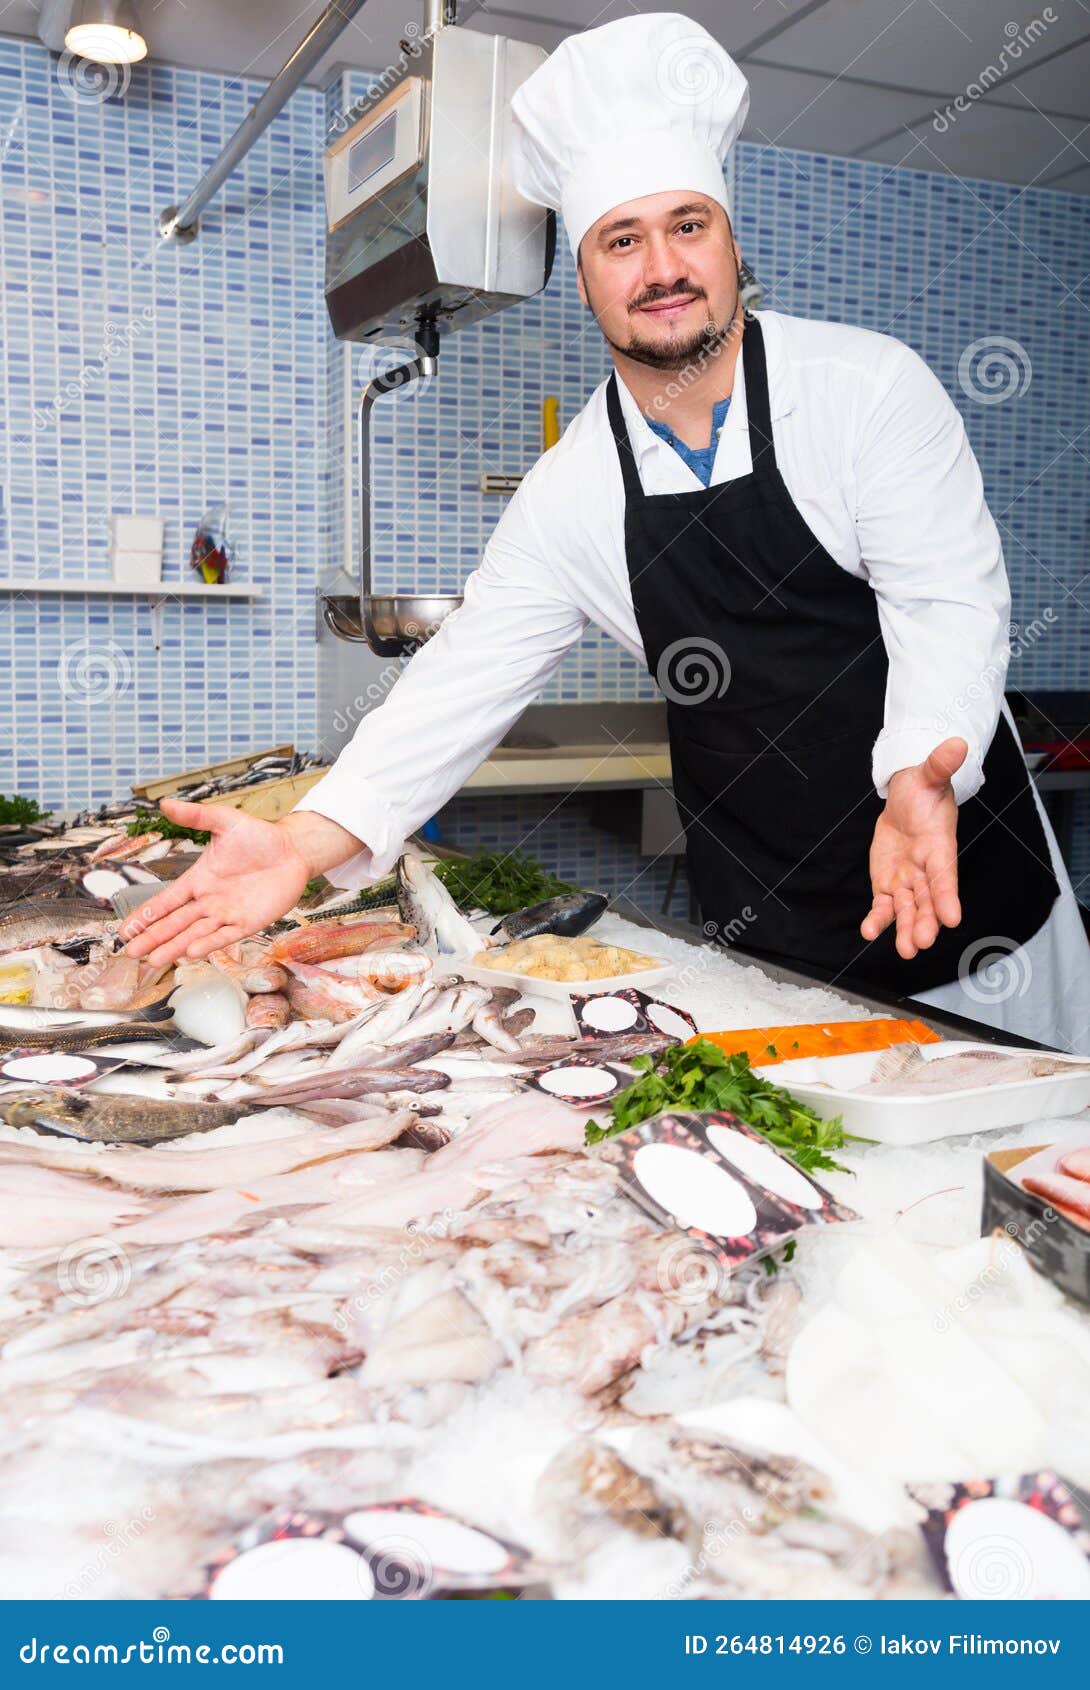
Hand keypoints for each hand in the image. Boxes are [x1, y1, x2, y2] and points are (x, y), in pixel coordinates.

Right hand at [118, 800, 345, 967]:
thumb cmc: (259, 836)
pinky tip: (191, 953)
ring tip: (153, 960)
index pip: (166, 901)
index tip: (125, 930)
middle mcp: (209, 900)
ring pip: (195, 934)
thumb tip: (164, 803)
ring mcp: (228, 913)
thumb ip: (196, 816)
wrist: (293, 850)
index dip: (146, 915)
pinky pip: (225, 936)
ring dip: (174, 947)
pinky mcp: (249, 923)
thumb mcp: (224, 821)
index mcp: (199, 879)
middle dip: (153, 938)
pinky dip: (209, 944)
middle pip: (175, 923)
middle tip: (131, 953)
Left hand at [861, 738, 966, 959]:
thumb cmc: (923, 788)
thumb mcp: (929, 774)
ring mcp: (907, 878)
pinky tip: (869, 932)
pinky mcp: (888, 883)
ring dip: (905, 928)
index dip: (947, 895)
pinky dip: (877, 919)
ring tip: (905, 950)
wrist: (906, 798)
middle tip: (921, 942)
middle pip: (926, 898)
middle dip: (924, 921)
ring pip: (907, 908)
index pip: (945, 874)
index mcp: (939, 846)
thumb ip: (941, 764)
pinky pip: (883, 905)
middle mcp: (925, 868)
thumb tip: (958, 744)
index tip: (952, 918)